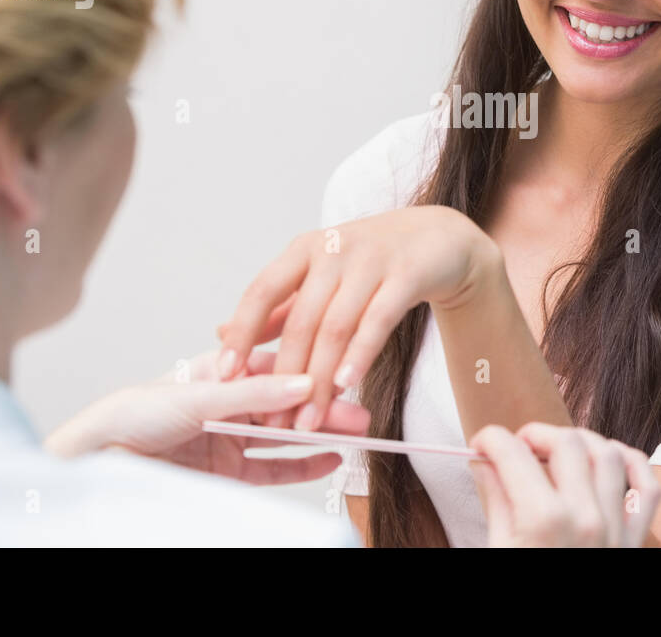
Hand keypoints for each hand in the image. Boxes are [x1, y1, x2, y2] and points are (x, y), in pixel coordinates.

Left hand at [43, 348, 369, 484]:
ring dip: (321, 435)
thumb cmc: (135, 414)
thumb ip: (253, 393)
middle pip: (288, 405)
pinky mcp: (227, 472)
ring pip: (286, 436)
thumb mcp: (199, 397)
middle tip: (360, 414)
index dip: (311, 375)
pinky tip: (331, 458)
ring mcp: (231, 437)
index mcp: (224, 371)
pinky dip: (303, 464)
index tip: (341, 380)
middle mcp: (230, 402)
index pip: (277, 370)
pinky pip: (273, 468)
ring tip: (357, 435)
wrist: (99, 458)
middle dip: (325, 407)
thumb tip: (303, 382)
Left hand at [217, 205, 502, 431]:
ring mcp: (371, 260)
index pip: (262, 291)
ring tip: (309, 420)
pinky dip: (359, 355)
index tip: (225, 373)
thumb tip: (222, 334)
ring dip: (320, 379)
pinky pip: (378, 321)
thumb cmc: (372, 261)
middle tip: (274, 421)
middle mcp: (333, 250)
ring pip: (336, 327)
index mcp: (303, 250)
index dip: (242, 333)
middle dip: (285, 376)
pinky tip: (347, 385)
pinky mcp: (407, 274)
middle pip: (301, 320)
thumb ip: (278, 306)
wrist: (439, 238)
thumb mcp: (320, 276)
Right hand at [468, 423, 660, 547]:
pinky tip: (606, 462)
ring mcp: (616, 528)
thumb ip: (496, 502)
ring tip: (558, 454)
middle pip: (566, 442)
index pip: (512, 452)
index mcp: (543, 520)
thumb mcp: (498, 552)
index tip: (482, 445)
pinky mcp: (635, 541)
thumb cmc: (523, 601)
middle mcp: (585, 518)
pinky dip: (631, 464)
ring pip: (609, 453)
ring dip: (581, 442)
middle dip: (536, 435)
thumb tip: (484, 462)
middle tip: (518, 449)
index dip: (491, 440)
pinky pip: (647, 486)